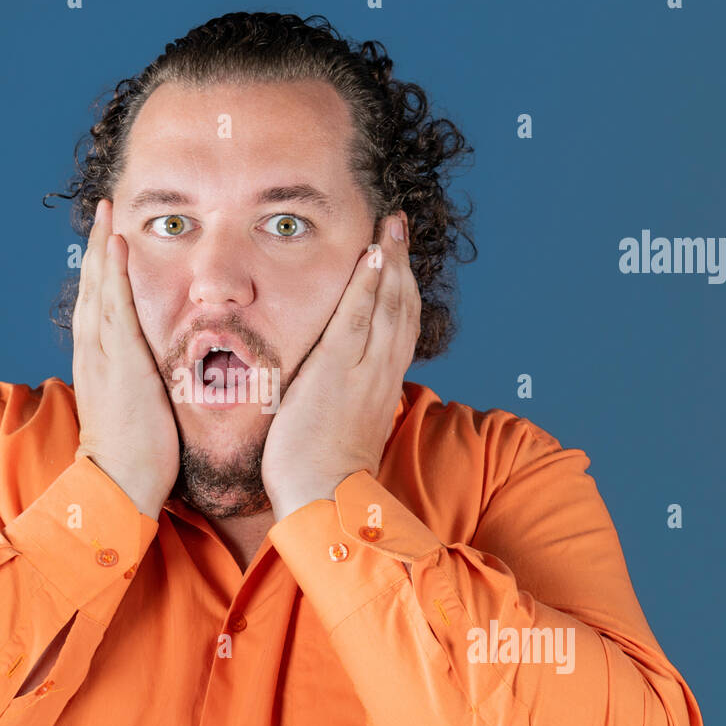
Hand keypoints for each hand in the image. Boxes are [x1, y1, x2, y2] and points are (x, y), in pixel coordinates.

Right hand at [72, 197, 179, 519]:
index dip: (102, 270)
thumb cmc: (134, 455)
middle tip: (104, 210)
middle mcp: (94, 352)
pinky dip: (113, 274)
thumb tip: (157, 375)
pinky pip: (114, 306)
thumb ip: (141, 385)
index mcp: (98, 362)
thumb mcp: (136, 408)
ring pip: (99, 289)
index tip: (109, 241)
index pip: (98, 304)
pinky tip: (117, 246)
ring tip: (108, 214)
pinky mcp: (119, 360)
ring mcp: (103, 354)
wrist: (118, 482)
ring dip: (103, 247)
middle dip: (97, 247)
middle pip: (92, 287)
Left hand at [261, 212, 420, 520]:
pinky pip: (358, 318)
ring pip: (388, 306)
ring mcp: (363, 371)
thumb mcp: (343, 432)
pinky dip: (369, 285)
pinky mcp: (337, 371)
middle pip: (401, 308)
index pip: (399, 329)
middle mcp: (381, 374)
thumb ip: (345, 405)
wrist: (323, 499)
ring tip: (391, 226)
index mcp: (382, 388)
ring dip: (391, 262)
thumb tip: (335, 394)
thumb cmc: (322, 476)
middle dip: (402, 264)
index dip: (402, 291)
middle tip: (400, 225)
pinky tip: (373, 255)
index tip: (399, 261)